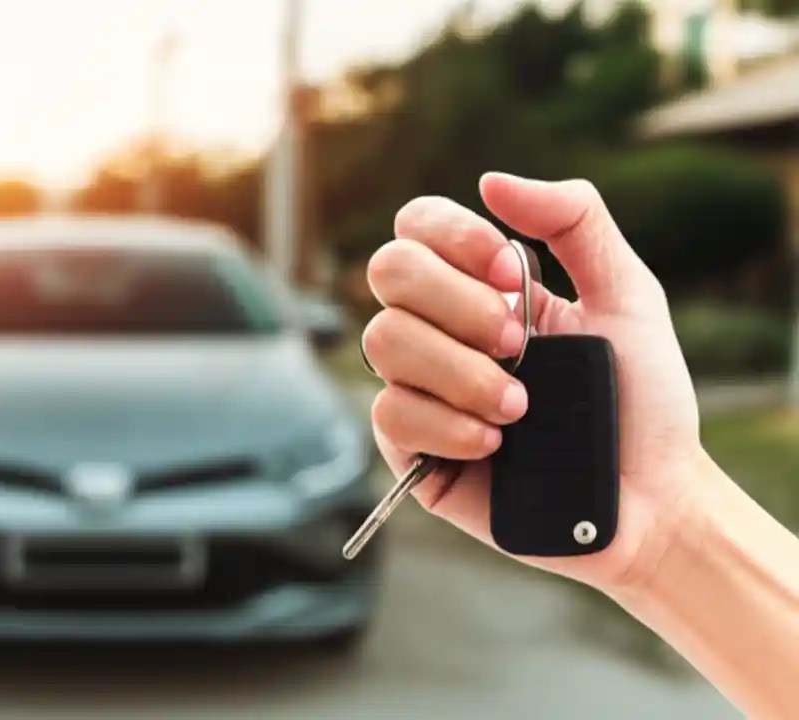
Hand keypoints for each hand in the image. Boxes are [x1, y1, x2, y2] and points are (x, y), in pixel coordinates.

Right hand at [363, 172, 704, 593]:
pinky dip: (447, 425)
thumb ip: (575, 221)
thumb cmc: (642, 400)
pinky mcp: (411, 451)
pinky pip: (389, 414)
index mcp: (481, 285)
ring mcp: (420, 388)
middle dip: (455, 303)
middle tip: (519, 345)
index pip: (419, 226)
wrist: (650, 500)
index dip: (453, 237)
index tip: (513, 274)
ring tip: (520, 408)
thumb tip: (490, 181)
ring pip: (383, 342)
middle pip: (388, 271)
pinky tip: (495, 444)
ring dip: (460, 371)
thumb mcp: (628, 295)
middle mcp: (440, 329)